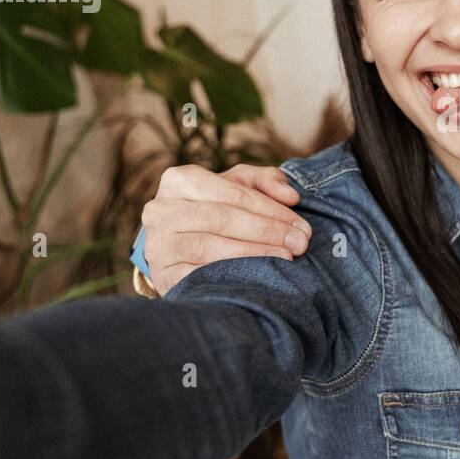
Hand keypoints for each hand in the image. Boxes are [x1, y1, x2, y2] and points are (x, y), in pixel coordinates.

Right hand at [141, 163, 311, 294]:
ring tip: (285, 257)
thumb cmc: (214, 213)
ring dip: (253, 253)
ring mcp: (158, 243)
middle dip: (267, 231)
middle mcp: (161, 209)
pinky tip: (254, 278)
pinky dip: (228, 276)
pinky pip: (197, 275)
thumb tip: (290, 195)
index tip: (302, 225)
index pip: (233, 193)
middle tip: (300, 243)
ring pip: (209, 246)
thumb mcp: (237, 189)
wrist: (179, 251)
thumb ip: (264, 181)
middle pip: (222, 218)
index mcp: (179, 179)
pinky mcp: (161, 274)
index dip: (272, 209)